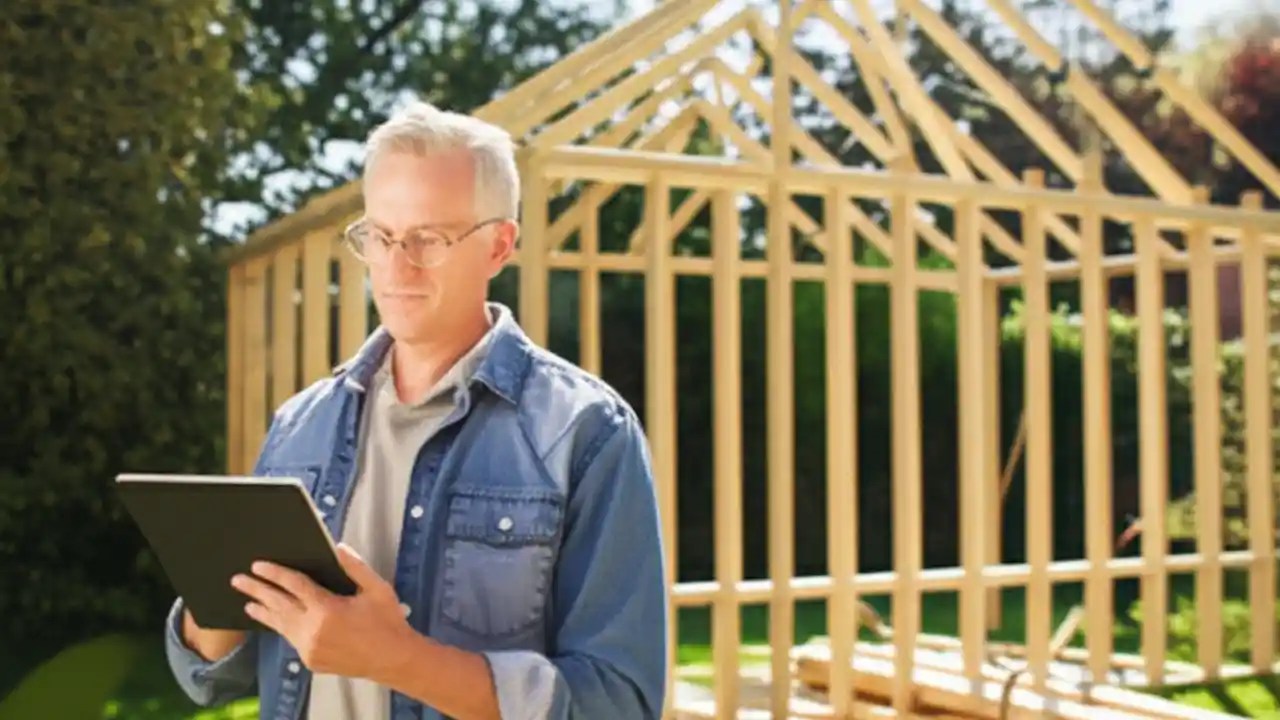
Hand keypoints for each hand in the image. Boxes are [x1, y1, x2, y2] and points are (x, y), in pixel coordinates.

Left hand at [231, 544, 412, 679]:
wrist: (394, 659)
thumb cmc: (388, 621)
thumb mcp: (377, 588)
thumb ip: (355, 566)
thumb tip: (337, 547)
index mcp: (328, 609)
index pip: (294, 585)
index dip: (275, 573)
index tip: (258, 565)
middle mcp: (313, 630)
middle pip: (278, 605)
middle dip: (257, 590)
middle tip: (238, 580)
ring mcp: (309, 648)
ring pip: (280, 625)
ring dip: (263, 612)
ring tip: (247, 603)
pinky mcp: (311, 661)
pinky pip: (291, 639)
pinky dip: (281, 627)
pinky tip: (275, 621)